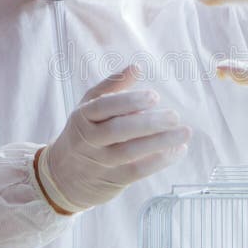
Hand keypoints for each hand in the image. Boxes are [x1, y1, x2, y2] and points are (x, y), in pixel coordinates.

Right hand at [35, 64, 190, 213]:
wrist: (63, 177)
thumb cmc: (83, 133)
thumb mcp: (88, 108)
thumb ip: (112, 87)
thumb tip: (136, 67)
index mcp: (83, 117)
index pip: (104, 107)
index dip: (129, 101)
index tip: (155, 96)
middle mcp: (89, 140)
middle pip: (118, 130)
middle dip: (149, 123)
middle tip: (174, 116)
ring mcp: (100, 162)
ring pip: (130, 152)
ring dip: (160, 143)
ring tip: (184, 132)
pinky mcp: (113, 180)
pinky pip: (138, 171)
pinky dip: (160, 161)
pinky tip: (178, 150)